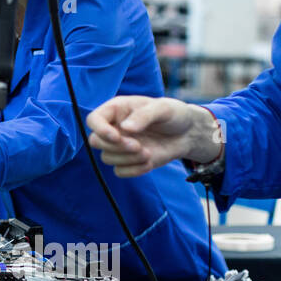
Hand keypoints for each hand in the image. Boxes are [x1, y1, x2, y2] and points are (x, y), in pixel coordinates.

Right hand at [86, 96, 221, 176]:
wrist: (187, 133)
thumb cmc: (173, 114)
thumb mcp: (163, 108)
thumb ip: (144, 115)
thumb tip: (125, 127)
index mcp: (116, 110)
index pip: (93, 120)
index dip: (100, 129)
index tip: (116, 136)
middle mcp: (114, 128)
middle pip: (95, 142)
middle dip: (116, 147)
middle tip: (138, 146)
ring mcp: (120, 146)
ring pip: (107, 158)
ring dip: (127, 159)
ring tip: (148, 153)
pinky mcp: (129, 161)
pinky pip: (119, 171)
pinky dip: (133, 170)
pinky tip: (149, 163)